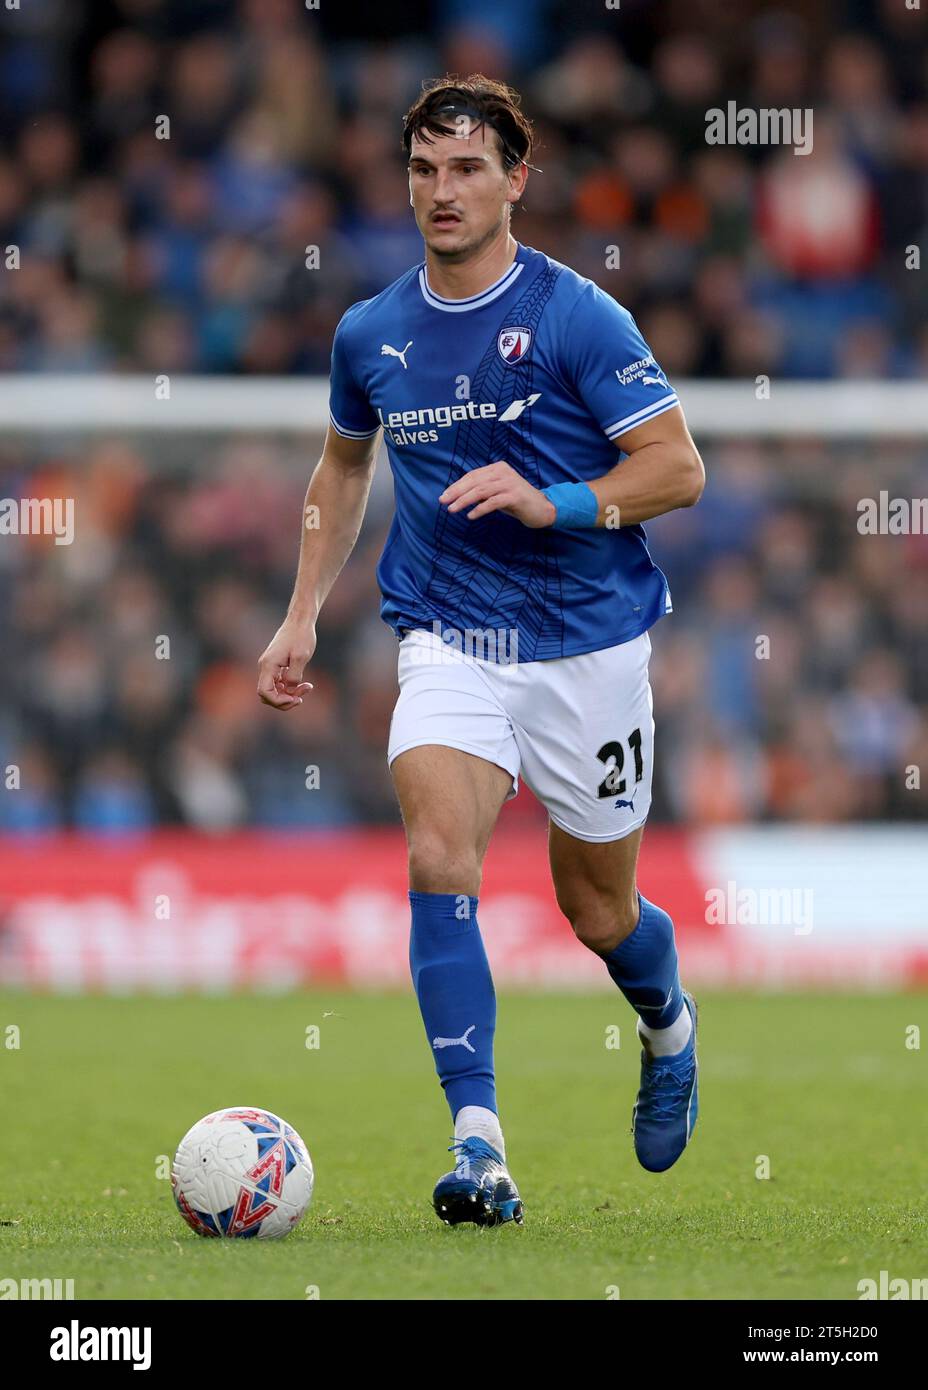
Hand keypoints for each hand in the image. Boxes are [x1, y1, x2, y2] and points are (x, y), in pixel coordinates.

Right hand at [257, 620, 315, 709]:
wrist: (300, 621)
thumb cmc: (301, 636)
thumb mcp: (301, 657)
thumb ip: (294, 676)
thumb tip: (289, 690)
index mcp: (268, 665)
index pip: (264, 692)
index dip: (278, 701)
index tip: (295, 698)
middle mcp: (265, 667)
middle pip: (267, 695)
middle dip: (284, 700)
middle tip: (302, 697)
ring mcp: (270, 667)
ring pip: (274, 691)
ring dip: (289, 694)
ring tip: (307, 687)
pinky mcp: (276, 666)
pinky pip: (280, 684)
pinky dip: (291, 687)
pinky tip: (305, 684)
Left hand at [438, 461, 555, 528]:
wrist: (542, 508)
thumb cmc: (517, 501)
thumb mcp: (497, 492)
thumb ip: (482, 490)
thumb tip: (459, 496)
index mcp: (497, 468)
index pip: (472, 475)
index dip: (457, 485)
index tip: (444, 495)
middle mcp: (503, 472)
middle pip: (474, 481)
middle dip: (456, 492)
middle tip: (443, 501)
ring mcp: (509, 483)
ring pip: (481, 491)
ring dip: (464, 501)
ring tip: (452, 509)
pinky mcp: (515, 496)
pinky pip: (493, 502)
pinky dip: (480, 509)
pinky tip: (471, 516)